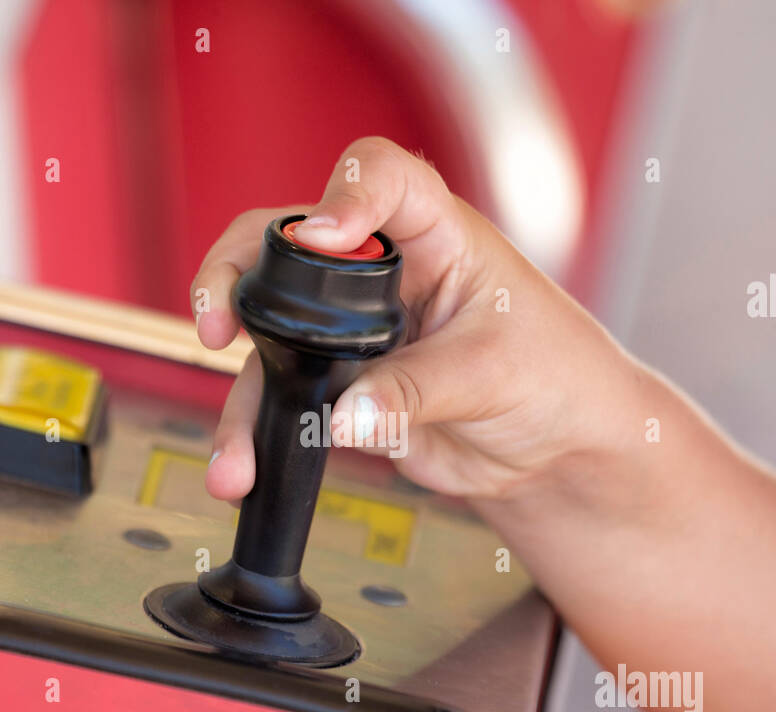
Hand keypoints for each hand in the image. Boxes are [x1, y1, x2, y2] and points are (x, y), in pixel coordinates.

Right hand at [190, 136, 645, 502]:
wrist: (553, 453)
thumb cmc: (553, 380)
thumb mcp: (492, 374)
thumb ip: (416, 390)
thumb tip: (344, 414)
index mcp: (436, 234)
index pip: (382, 179)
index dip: (344, 196)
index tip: (322, 238)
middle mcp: (382, 271)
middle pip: (285, 243)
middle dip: (235, 274)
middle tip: (222, 323)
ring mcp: (352, 330)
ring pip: (269, 339)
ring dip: (240, 395)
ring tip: (235, 454)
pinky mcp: (339, 385)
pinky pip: (281, 401)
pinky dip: (255, 436)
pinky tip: (243, 467)